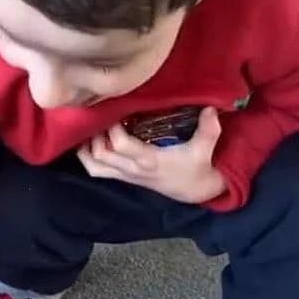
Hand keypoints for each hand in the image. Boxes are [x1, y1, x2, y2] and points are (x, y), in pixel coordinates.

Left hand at [77, 106, 227, 203]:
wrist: (194, 190)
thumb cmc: (197, 167)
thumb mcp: (205, 149)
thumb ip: (208, 130)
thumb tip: (211, 108)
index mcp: (149, 160)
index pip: (121, 145)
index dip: (113, 129)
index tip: (116, 111)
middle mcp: (132, 169)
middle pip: (100, 154)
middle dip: (95, 135)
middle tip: (101, 116)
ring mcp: (125, 174)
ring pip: (93, 166)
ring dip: (86, 148)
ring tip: (89, 129)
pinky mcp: (123, 176)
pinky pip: (96, 171)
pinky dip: (87, 158)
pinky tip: (87, 142)